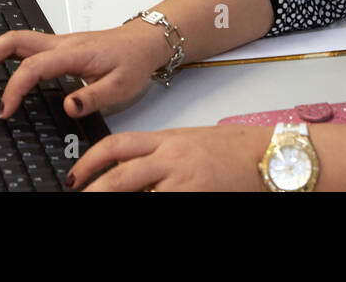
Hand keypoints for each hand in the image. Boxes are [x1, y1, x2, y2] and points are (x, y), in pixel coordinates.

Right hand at [0, 21, 168, 120]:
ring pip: (15, 40)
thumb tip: (67, 106)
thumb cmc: (134, 61)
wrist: (146, 40)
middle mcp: (60, 44)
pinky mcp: (58, 47)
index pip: (33, 68)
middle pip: (14, 42)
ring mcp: (57, 43)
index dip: (14, 89)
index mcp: (73, 53)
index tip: (4, 112)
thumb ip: (93, 97)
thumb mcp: (121, 86)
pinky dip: (1, 50)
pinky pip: (23, 45)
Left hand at [70, 126, 270, 190]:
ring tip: (97, 204)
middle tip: (78, 196)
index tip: (75, 176)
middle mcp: (172, 156)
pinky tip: (143, 207)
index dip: (90, 161)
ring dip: (114, 199)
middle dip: (93, 189)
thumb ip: (161, 153)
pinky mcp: (196, 195)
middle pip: (120, 173)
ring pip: (137, 191)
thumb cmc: (235, 150)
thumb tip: (130, 169)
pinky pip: (162, 203)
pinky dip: (148, 204)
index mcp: (167, 138)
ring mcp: (184, 179)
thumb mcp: (190, 142)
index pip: (117, 144)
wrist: (269, 155)